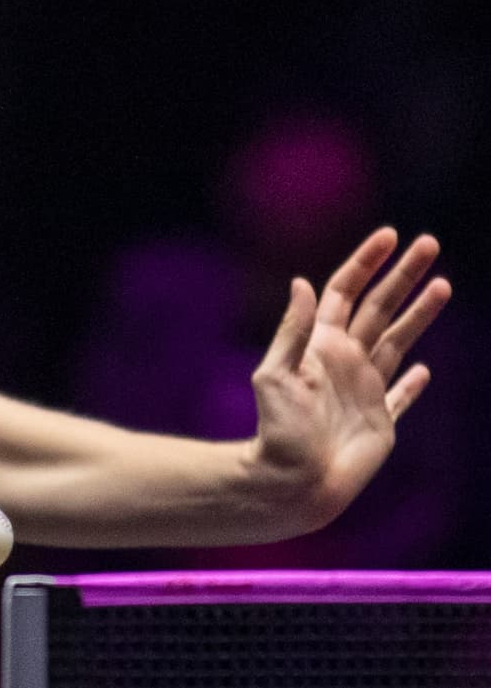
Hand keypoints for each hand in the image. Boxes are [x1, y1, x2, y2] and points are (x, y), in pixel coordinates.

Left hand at [247, 228, 451, 533]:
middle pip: (380, 307)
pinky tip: (425, 369)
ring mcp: (365, 391)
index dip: (366, 263)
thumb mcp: (275, 374)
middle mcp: (345, 362)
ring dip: (420, 313)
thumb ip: (293, 330)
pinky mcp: (382, 422)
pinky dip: (413, 384)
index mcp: (320, 346)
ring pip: (399, 341)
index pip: (347, 292)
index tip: (389, 236)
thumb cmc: (277, 431)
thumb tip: (302, 283)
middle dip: (404, 276)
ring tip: (442, 284)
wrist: (290, 483)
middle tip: (428, 243)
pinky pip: (402, 397)